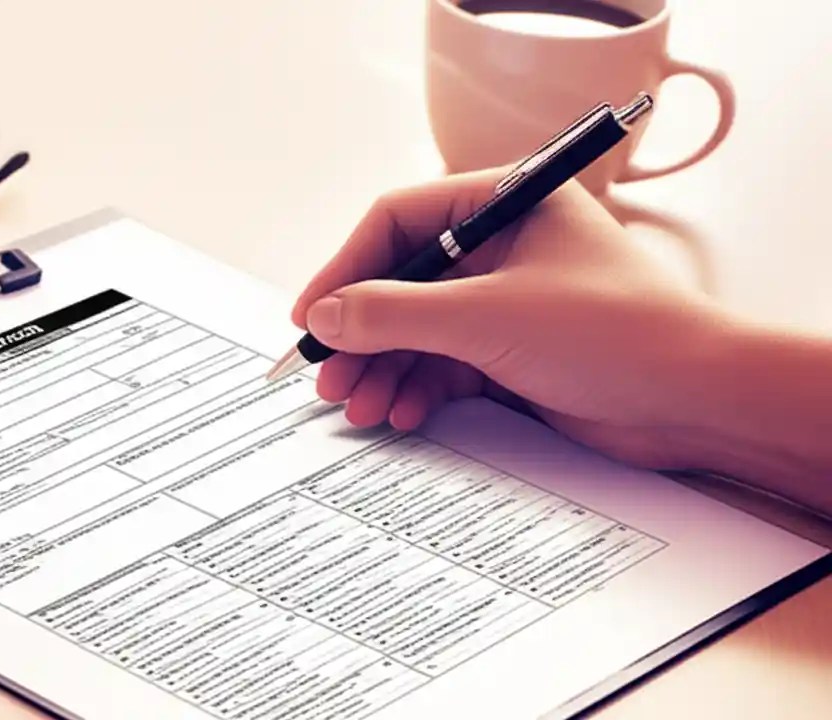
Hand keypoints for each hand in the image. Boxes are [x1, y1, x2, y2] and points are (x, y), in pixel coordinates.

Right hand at [292, 168, 735, 469]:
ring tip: (358, 408)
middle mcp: (500, 244)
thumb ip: (394, 314)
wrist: (696, 402)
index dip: (344, 269)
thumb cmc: (613, 333)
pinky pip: (444, 364)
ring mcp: (505, 299)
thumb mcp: (486, 317)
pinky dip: (418, 389)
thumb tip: (325, 317)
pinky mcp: (512, 350)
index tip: (310, 319)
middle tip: (327, 378)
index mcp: (502, 202)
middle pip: (400, 282)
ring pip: (418, 330)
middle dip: (361, 334)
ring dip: (383, 369)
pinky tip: (401, 414)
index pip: (396, 222)